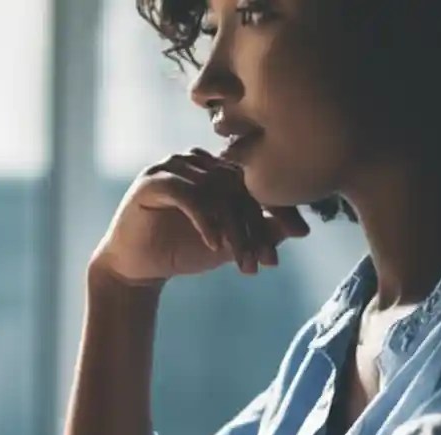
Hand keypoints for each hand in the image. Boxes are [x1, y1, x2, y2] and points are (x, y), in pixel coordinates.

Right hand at [92, 148, 309, 285]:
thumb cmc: (184, 250)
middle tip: (265, 259)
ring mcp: (172, 166)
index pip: (256, 179)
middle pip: (239, 185)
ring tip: (239, 257)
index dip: (280, 206)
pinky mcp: (152, 181)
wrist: (140, 268)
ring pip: (215, 191)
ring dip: (232, 227)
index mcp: (217, 168)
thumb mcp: (231, 243)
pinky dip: (204, 220)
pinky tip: (213, 245)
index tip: (301, 234)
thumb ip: (262, 231)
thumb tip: (300, 228)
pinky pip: (187, 194)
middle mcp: (196, 161)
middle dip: (255, 225)